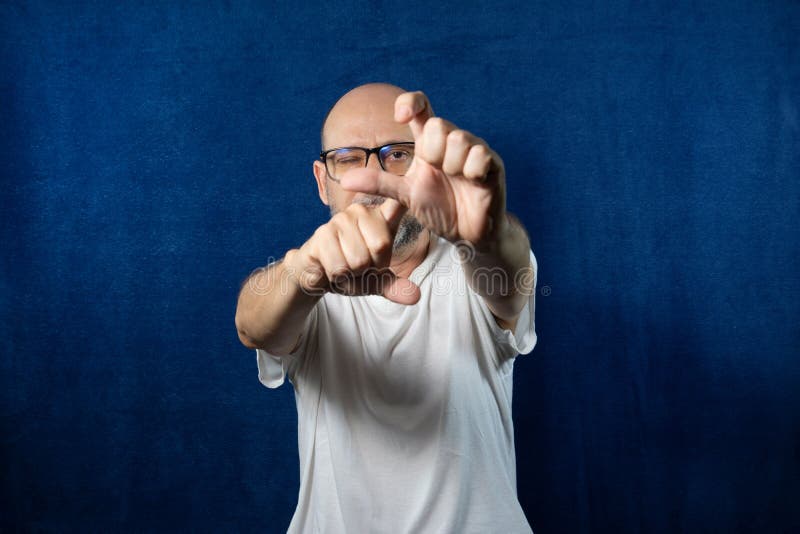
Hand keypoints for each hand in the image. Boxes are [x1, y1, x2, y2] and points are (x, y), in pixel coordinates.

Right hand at [283, 199, 420, 303]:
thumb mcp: (376, 282)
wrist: (313, 276)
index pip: (397, 203)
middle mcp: (360, 212)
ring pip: (358, 260)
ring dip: (352, 277)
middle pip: (381, 246)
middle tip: (358, 268)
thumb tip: (416, 298)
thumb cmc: (349, 271)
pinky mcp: (321, 235)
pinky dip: (337, 278)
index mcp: (379, 219)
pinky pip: (340, 267)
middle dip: (370, 269)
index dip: (406, 193)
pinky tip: (330, 270)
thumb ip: (396, 287)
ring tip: (344, 269)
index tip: (413, 174)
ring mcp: (339, 221)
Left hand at [339, 91, 506, 247]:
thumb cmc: (440, 211)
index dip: (410, 103)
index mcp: (430, 144)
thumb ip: (379, 184)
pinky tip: (471, 183)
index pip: (421, 107)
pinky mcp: (493, 165)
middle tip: (438, 173)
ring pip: (459, 138)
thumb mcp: (405, 196)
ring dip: (451, 165)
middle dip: (432, 152)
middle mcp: (453, 142)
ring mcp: (475, 151)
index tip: (399, 116)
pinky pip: (480, 155)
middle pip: (438, 124)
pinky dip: (470, 171)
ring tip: (456, 181)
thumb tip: (345, 180)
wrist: (468, 236)